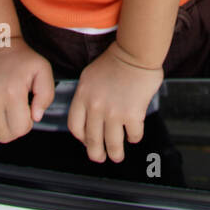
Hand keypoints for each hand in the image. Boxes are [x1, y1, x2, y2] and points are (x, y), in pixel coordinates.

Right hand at [0, 42, 54, 142]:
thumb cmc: (22, 60)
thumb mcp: (43, 71)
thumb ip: (46, 96)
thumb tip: (36, 117)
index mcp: (12, 93)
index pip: (19, 130)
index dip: (26, 124)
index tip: (25, 110)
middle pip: (3, 136)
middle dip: (12, 127)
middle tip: (14, 111)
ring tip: (1, 112)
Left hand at [67, 43, 162, 162]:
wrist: (135, 52)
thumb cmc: (115, 60)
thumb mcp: (90, 76)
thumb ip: (86, 96)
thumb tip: (89, 115)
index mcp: (83, 96)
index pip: (75, 126)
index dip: (80, 137)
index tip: (86, 140)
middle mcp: (95, 107)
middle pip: (92, 139)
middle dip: (96, 153)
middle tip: (99, 157)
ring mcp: (114, 112)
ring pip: (112, 143)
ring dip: (115, 153)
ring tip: (117, 156)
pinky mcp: (132, 115)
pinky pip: (132, 135)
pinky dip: (133, 138)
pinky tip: (134, 135)